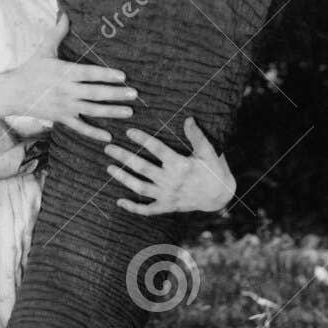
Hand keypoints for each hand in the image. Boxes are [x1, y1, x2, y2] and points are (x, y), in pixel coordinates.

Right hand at [12, 13, 135, 143]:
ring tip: (129, 112)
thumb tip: (65, 13)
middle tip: (134, 93)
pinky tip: (108, 137)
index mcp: (64, 72)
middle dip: (115, 94)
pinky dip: (94, 133)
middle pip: (95, 93)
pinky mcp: (61, 118)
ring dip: (111, 112)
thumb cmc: (31, 70)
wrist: (13, 93)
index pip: (89, 73)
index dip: (106, 74)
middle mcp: (66, 90)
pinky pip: (80, 127)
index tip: (123, 76)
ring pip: (91, 110)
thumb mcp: (44, 50)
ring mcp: (64, 106)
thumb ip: (58, 32)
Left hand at [104, 117, 234, 214]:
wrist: (219, 196)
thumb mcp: (208, 151)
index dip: (142, 139)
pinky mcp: (167, 206)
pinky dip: (133, 207)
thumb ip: (196, 136)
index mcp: (181, 165)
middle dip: (124, 157)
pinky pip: (147, 209)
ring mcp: (168, 195)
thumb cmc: (213, 170)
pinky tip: (119, 201)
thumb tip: (188, 118)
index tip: (128, 131)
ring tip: (109, 167)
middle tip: (108, 147)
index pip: (157, 149)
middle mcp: (171, 181)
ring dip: (123, 178)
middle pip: (142, 167)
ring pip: (140, 187)